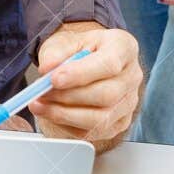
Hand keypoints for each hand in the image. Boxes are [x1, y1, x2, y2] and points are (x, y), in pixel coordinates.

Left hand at [28, 24, 141, 146]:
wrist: (85, 60)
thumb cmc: (79, 49)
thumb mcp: (65, 40)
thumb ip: (56, 52)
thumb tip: (47, 69)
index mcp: (123, 47)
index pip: (109, 64)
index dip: (81, 74)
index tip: (54, 79)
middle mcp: (132, 76)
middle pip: (107, 95)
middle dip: (68, 97)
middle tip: (41, 93)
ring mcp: (128, 102)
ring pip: (101, 119)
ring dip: (65, 114)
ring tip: (40, 105)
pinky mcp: (119, 123)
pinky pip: (94, 132)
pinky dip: (68, 126)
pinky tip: (51, 114)